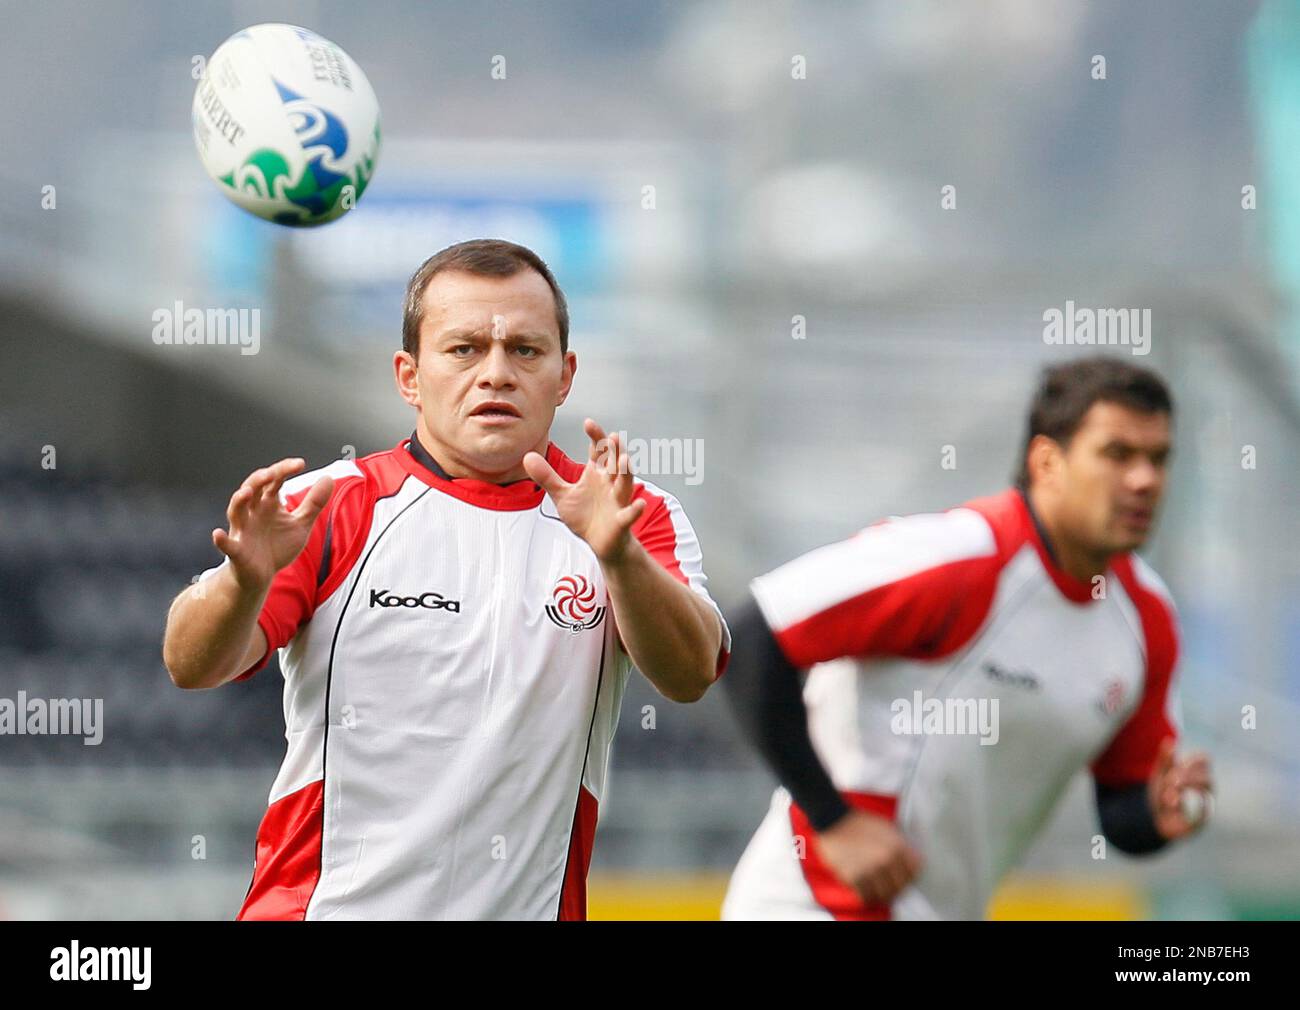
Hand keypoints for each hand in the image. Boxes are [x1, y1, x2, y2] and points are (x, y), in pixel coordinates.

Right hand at [212, 458, 333, 589]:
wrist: (261, 575)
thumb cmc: (277, 546)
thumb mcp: (301, 524)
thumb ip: (313, 503)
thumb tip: (328, 478)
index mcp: (268, 503)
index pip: (273, 480)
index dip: (284, 470)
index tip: (299, 464)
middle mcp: (253, 512)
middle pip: (252, 488)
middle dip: (260, 479)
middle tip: (273, 473)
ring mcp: (243, 530)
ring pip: (236, 511)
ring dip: (239, 500)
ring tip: (247, 492)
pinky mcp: (237, 551)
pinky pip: (227, 545)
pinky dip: (222, 540)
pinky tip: (218, 534)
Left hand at [523, 418, 645, 563]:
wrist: (600, 543)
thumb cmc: (585, 516)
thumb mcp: (562, 495)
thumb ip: (547, 476)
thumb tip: (527, 456)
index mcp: (597, 474)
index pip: (599, 451)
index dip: (596, 436)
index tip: (588, 422)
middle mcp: (610, 484)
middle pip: (615, 463)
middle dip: (615, 450)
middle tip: (612, 437)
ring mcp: (618, 501)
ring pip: (625, 484)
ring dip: (625, 473)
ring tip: (624, 461)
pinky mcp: (621, 521)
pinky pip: (629, 515)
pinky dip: (634, 511)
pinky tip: (639, 505)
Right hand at [813, 809, 922, 906]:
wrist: (833, 821)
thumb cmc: (858, 823)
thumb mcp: (886, 827)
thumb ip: (900, 844)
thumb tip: (911, 860)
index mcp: (896, 846)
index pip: (914, 872)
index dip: (911, 876)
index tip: (906, 878)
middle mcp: (885, 859)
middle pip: (900, 887)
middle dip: (898, 888)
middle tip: (893, 887)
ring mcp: (869, 870)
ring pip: (884, 895)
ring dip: (883, 895)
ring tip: (880, 890)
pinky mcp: (854, 877)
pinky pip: (866, 896)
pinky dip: (868, 896)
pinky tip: (867, 890)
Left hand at [1148, 737, 1213, 839]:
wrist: (1155, 820)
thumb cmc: (1161, 796)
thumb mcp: (1159, 776)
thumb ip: (1164, 760)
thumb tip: (1170, 740)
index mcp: (1195, 773)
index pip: (1204, 759)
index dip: (1193, 760)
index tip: (1178, 766)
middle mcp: (1205, 786)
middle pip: (1205, 776)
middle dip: (1186, 778)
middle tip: (1170, 783)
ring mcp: (1206, 802)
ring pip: (1205, 791)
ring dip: (1185, 792)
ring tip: (1168, 798)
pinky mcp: (1203, 817)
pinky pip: (1202, 810)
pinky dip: (1185, 807)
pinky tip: (1174, 807)